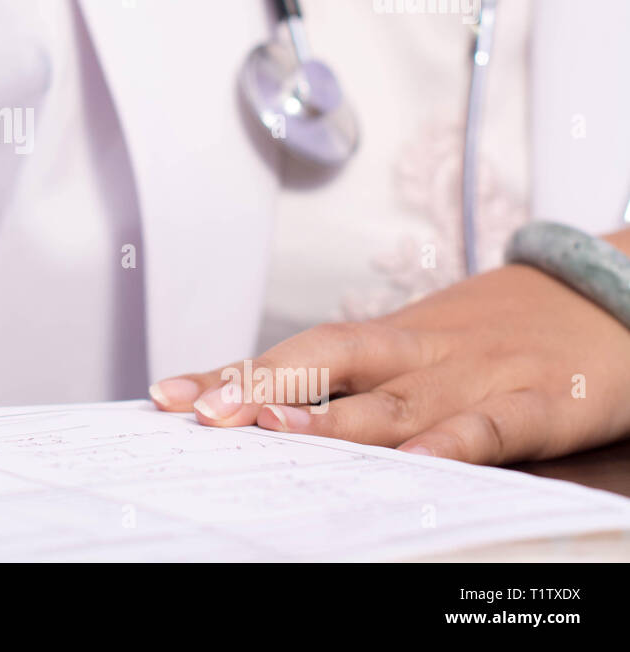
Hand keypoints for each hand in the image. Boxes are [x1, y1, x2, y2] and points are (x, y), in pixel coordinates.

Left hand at [149, 241, 629, 464]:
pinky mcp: (538, 402)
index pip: (294, 355)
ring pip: (394, 399)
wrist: (609, 295)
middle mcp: (418, 355)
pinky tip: (417, 459)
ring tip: (277, 432)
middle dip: (260, 388)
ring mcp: (475, 376)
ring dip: (334, 418)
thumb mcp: (424, 346)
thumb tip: (270, 410)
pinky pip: (490, 426)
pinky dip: (453, 441)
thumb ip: (359, 380)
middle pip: (327, 364)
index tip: (168, 395)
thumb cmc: (502, 329)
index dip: (232, 374)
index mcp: (389, 341)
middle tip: (202, 412)